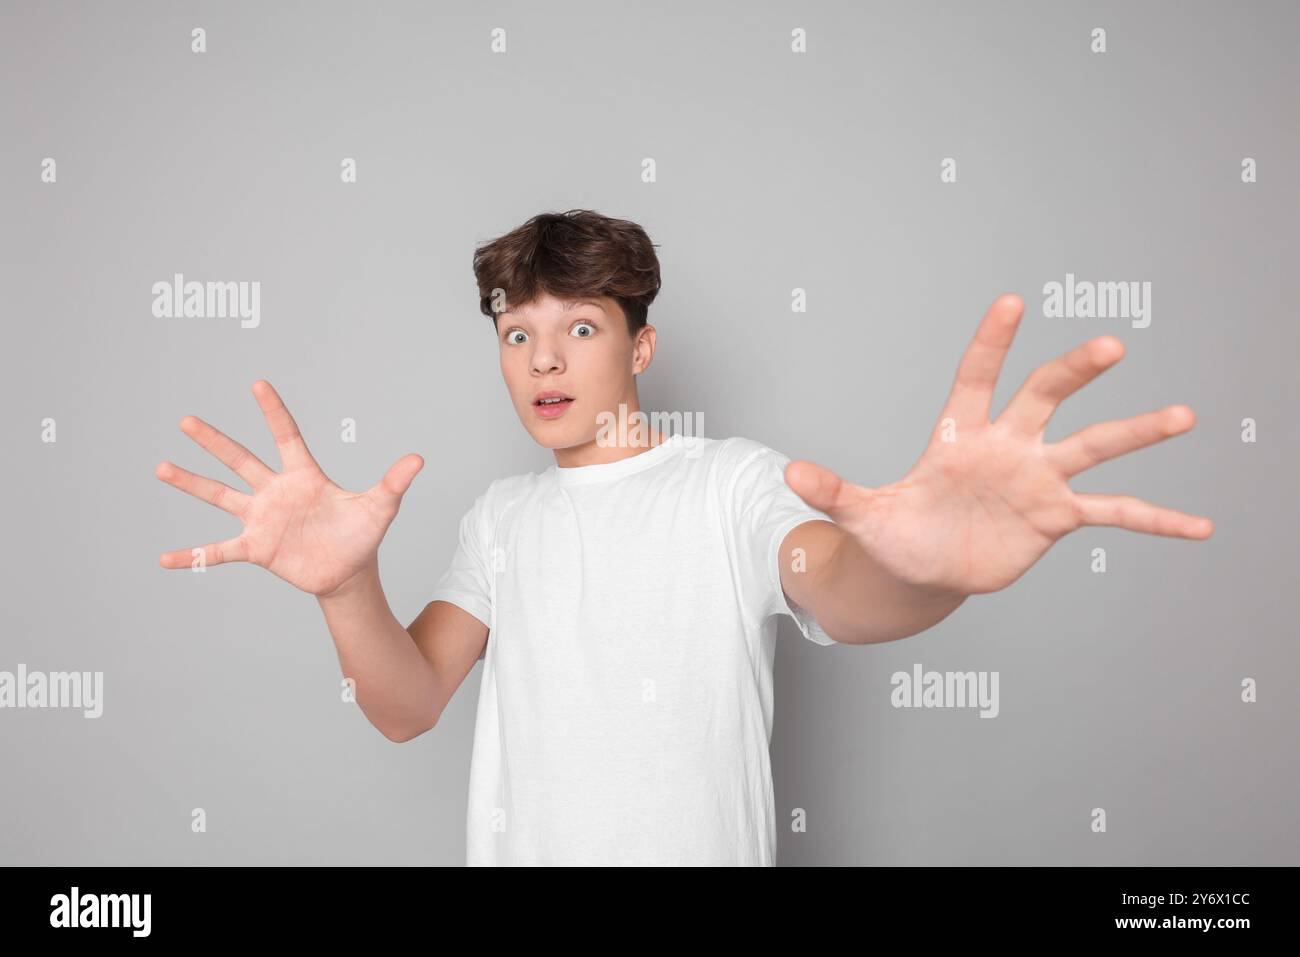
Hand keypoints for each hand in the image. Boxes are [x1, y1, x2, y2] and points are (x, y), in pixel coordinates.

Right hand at [155, 380, 423, 596]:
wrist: (348, 573)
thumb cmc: (363, 536)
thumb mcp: (379, 508)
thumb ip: (393, 483)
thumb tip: (418, 459)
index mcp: (304, 476)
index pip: (286, 436)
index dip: (273, 411)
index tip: (258, 383)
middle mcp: (276, 492)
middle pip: (240, 460)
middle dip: (214, 441)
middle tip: (186, 420)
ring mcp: (262, 519)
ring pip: (220, 496)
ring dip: (192, 483)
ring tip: (160, 466)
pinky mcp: (256, 548)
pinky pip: (217, 551)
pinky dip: (192, 556)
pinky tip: (164, 559)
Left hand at [785, 294, 1212, 595]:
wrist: (924, 568)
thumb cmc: (896, 533)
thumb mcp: (863, 515)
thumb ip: (833, 493)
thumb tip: (788, 475)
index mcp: (959, 435)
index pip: (976, 377)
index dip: (991, 343)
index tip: (1011, 302)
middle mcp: (1007, 446)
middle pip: (1045, 397)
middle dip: (1073, 371)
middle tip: (1109, 345)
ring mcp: (1037, 479)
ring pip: (1092, 447)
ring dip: (1136, 433)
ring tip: (1183, 415)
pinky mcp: (1057, 517)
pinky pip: (1115, 514)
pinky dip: (1155, 519)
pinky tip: (1199, 525)